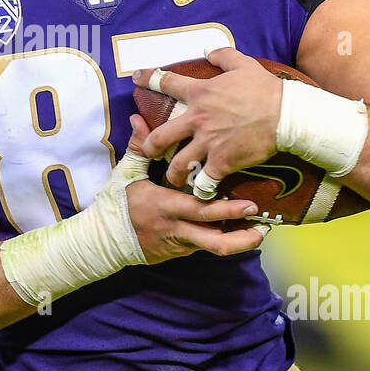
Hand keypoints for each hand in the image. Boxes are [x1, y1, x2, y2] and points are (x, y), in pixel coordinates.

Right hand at [123, 114, 267, 264]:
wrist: (105, 240)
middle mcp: (177, 228)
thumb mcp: (126, 174)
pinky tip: (238, 230)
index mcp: (166, 206)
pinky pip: (204, 246)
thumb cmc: (117, 205)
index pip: (201, 211)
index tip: (250, 204)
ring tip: (259, 233)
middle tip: (265, 224)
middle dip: (242, 233)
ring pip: (214, 247)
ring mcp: (180, 243)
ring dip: (238, 241)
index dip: (227, 211)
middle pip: (215, 239)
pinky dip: (222, 239)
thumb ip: (139, 147)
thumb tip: (139, 118)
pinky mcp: (180, 252)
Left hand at [132, 47, 283, 196]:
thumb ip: (223, 56)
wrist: (286, 115)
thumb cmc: (266, 89)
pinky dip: (202, 188)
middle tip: (150, 151)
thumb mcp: (244, 64)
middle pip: (160, 137)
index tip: (136, 78)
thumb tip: (208, 51)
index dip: (147, 79)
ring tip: (175, 177)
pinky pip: (204, 181)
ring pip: (177, 165)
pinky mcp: (222, 162)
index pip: (165, 83)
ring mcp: (208, 143)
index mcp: (200, 93)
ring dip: (173, 174)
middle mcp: (197, 119)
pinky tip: (203, 190)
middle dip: (149, 146)